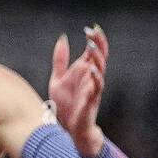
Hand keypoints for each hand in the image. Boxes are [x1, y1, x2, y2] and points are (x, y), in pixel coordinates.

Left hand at [49, 27, 106, 156]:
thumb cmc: (66, 105)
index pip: (93, 51)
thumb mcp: (58, 79)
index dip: (94, 39)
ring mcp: (93, 89)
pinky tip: (92, 70)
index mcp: (84, 72)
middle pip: (100, 56)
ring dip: (97, 58)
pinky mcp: (90, 101)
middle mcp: (91, 78)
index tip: (89, 28)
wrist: (68, 129)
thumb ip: (60, 61)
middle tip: (93, 32)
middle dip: (98, 44)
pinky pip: (96, 89)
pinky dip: (95, 79)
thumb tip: (63, 38)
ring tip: (91, 46)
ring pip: (100, 70)